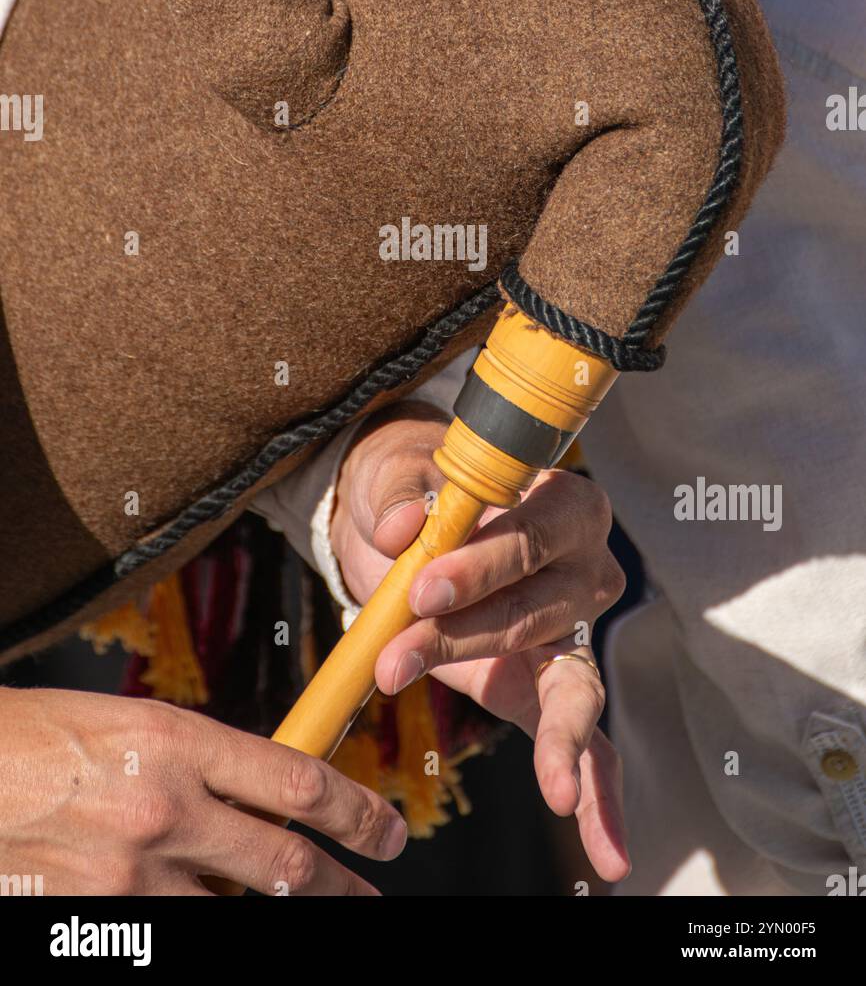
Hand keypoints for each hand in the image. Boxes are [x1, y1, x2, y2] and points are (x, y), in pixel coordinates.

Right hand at [0, 686, 405, 894]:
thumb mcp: (137, 728)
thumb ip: (205, 763)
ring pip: (236, 911)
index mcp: (177, 742)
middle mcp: (163, 811)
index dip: (355, 813)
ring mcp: (129, 877)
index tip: (385, 829)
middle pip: (283, 863)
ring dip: (275, 914)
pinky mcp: (99, 923)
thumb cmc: (45, 739)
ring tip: (309, 910)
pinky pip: (175, 932)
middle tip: (371, 892)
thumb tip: (266, 798)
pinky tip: (207, 908)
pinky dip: (202, 919)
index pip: (296, 782)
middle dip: (342, 886)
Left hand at [330, 407, 629, 881]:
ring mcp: (574, 633)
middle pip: (540, 613)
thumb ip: (399, 495)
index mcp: (562, 504)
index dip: (483, 564)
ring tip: (556, 792)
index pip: (534, 535)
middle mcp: (584, 568)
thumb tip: (400, 530)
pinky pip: (583, 740)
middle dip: (468, 640)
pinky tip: (606, 853)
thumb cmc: (411, 489)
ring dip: (543, 736)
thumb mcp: (394, 475)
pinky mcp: (549, 685)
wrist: (398, 525)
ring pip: (571, 687)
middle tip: (398, 658)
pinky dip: (594, 795)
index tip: (423, 586)